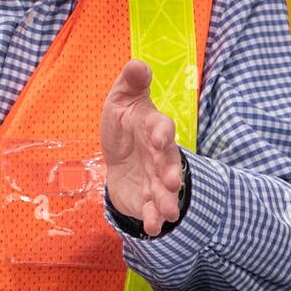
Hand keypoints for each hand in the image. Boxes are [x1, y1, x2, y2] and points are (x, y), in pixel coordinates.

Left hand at [100, 59, 181, 235]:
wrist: (118, 153)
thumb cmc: (125, 123)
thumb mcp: (122, 99)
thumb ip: (131, 83)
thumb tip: (137, 62)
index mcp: (154, 128)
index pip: (162, 129)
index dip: (161, 132)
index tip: (160, 136)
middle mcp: (159, 155)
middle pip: (168, 164)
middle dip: (171, 173)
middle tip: (172, 183)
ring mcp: (155, 179)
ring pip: (165, 191)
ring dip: (167, 202)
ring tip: (169, 213)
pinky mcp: (147, 198)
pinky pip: (152, 210)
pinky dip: (154, 220)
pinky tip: (153, 229)